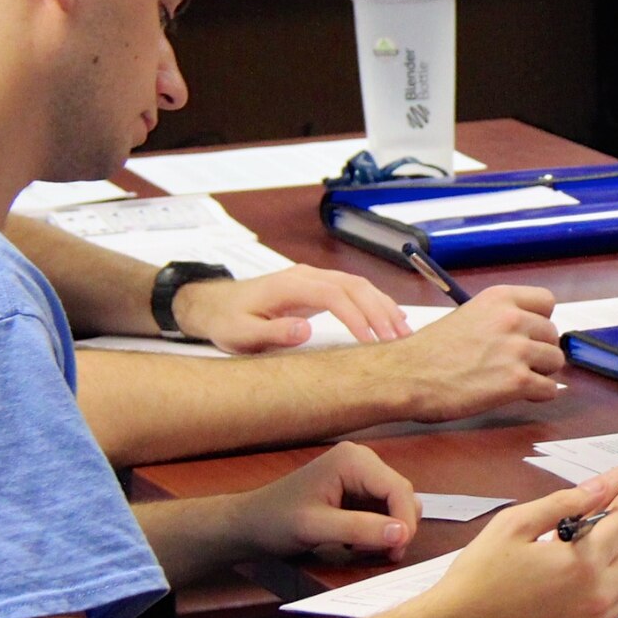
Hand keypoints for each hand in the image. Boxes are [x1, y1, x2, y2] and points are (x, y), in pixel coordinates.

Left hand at [173, 265, 410, 353]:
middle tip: (398, 340)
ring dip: (382, 306)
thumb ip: (273, 333)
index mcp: (289, 285)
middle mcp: (306, 276)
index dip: (357, 317)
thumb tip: (306, 329)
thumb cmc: (228, 321)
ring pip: (358, 285)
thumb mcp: (242, 334)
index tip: (372, 342)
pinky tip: (391, 318)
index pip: (334, 295)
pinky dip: (375, 303)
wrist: (215, 304)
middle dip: (379, 312)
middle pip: (354, 287)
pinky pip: (354, 290)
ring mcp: (314, 278)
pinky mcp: (318, 287)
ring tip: (403, 332)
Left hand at [235, 442, 420, 562]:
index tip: (397, 551)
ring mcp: (359, 475)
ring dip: (388, 531)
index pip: (399, 489)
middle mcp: (361, 460)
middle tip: (382, 556)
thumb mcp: (316, 528)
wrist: (251, 524)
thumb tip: (402, 534)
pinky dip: (378, 530)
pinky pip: (382, 510)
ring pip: (395, 505)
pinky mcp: (356, 490)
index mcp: (353, 460)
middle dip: (397, 528)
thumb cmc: (275, 521)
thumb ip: (360, 529)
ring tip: (361, 549)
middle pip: (401, 495)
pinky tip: (355, 543)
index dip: (405, 522)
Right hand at [379, 285, 564, 420]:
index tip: (529, 334)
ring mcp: (517, 350)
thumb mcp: (467, 316)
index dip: (540, 321)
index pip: (547, 302)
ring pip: (555, 361)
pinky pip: (550, 388)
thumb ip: (498, 320)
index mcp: (499, 298)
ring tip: (515, 379)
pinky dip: (538, 394)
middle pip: (553, 334)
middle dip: (539, 350)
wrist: (407, 375)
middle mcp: (512, 319)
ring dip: (540, 373)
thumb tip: (524, 335)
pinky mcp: (517, 380)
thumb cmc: (429, 352)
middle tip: (517, 363)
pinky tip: (519, 394)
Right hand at [416, 477, 617, 617]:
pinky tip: (573, 590)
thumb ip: (562, 502)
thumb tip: (598, 489)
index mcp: (581, 563)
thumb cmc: (479, 575)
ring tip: (582, 563)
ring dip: (617, 571)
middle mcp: (596, 598)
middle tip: (594, 533)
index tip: (617, 500)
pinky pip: (612, 616)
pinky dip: (604, 598)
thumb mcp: (514, 524)